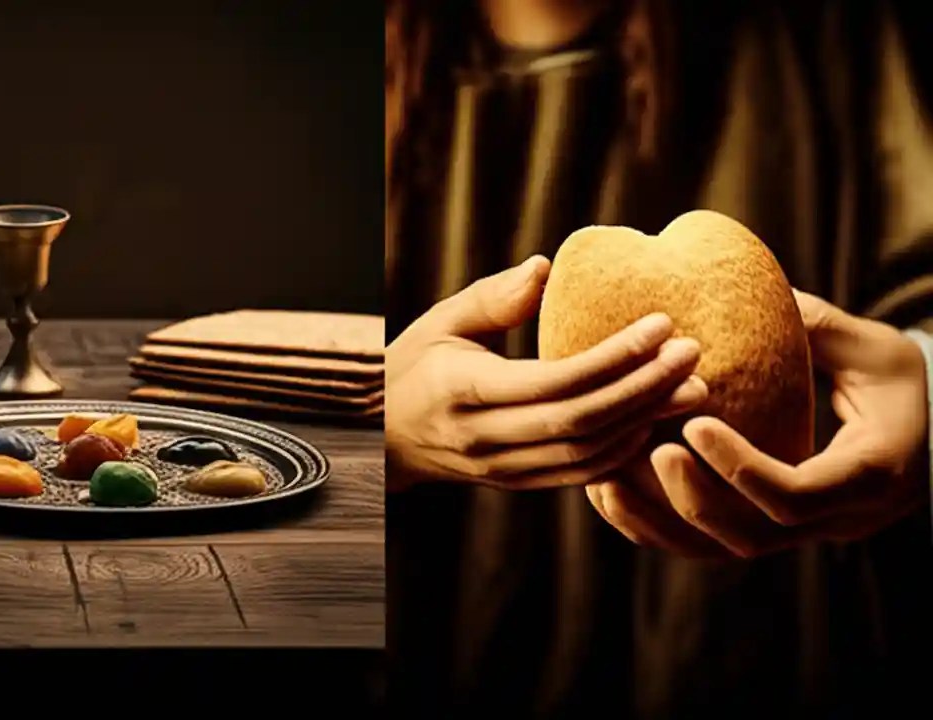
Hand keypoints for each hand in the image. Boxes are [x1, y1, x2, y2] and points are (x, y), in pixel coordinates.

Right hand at [385, 255, 707, 491]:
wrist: (382, 437)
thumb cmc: (415, 367)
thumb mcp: (441, 321)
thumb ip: (493, 297)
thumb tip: (546, 267)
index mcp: (464, 391)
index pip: (555, 380)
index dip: (615, 357)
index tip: (662, 325)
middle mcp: (484, 438)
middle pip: (581, 421)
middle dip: (645, 388)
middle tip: (692, 355)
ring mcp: (500, 469)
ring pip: (587, 453)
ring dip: (644, 421)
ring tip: (692, 387)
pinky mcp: (514, 484)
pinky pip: (579, 474)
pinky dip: (622, 451)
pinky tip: (651, 421)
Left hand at [588, 290, 929, 557]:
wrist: (929, 435)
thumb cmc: (900, 383)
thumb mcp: (874, 350)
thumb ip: (817, 326)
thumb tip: (748, 289)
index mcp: (870, 476)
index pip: (798, 497)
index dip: (742, 469)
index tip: (695, 425)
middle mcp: (837, 519)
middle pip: (754, 536)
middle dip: (694, 499)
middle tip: (650, 452)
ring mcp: (803, 534)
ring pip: (724, 551)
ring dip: (662, 521)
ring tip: (611, 482)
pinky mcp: (772, 532)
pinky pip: (708, 547)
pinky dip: (657, 528)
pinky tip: (611, 497)